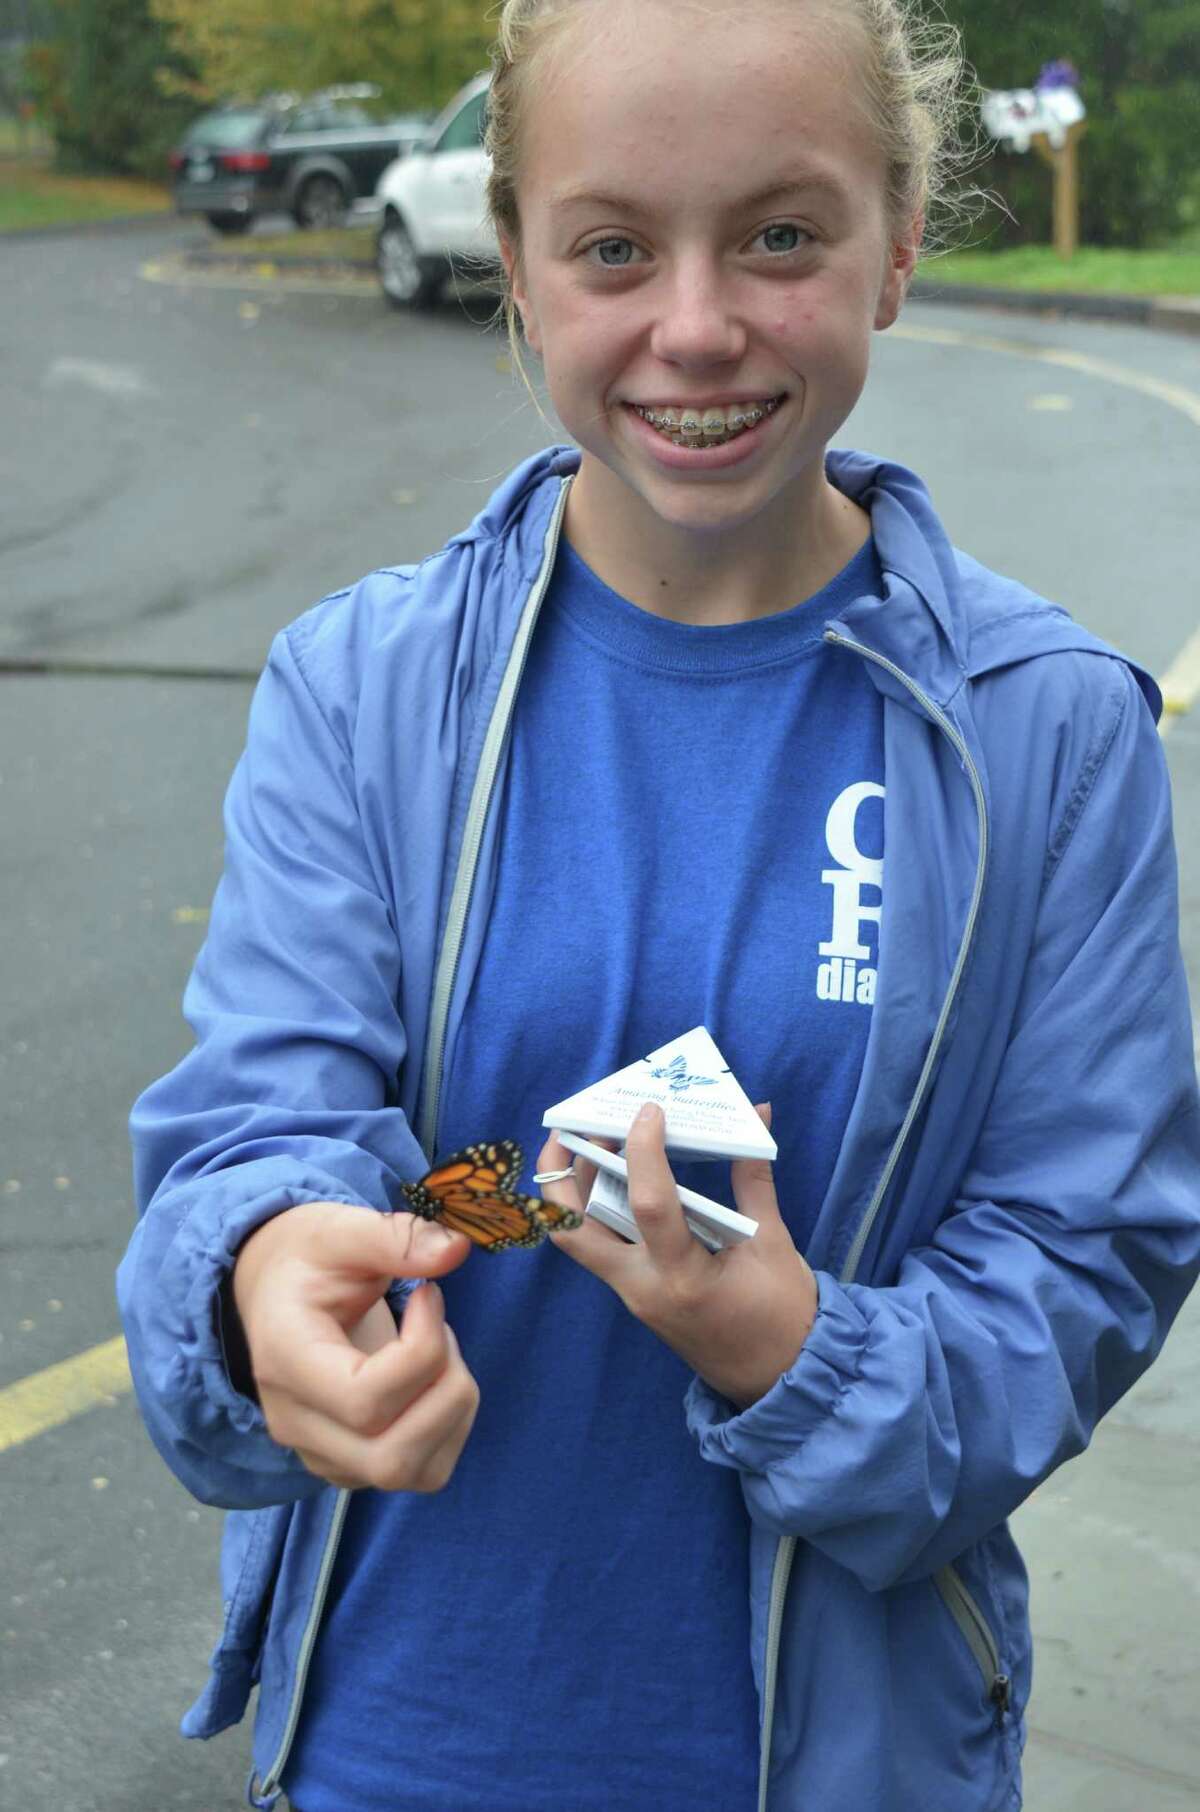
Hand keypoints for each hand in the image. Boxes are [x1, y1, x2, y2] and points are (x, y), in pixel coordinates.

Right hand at [232, 1202, 477, 1491]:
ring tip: (439, 1352)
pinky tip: (436, 1378)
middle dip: (446, 1391)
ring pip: (414, 1472)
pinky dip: (451, 1427)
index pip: (365, 1401)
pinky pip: (424, 1472)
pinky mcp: (353, 1464)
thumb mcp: (341, 1230)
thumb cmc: (307, 1260)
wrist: (277, 1291)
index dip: (423, 1351)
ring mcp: (325, 1454)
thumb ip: (395, 1237)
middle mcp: (297, 1424)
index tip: (429, 1295)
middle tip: (441, 1331)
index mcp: (286, 1363)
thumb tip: (457, 1249)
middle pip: (391, 1458)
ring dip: (453, 1408)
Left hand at [538, 1103, 816, 1407]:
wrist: (780, 1379)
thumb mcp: (774, 1243)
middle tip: (574, 1127)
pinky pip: (602, 1246)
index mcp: (684, 1277)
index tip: (650, 1110)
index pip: (649, 1205)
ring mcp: (632, 1294)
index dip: (643, 1150)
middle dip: (560, 1177)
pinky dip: (599, 1207)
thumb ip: (753, 1178)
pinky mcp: (634, 1294)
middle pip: (573, 1232)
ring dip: (573, 1189)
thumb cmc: (783, 1315)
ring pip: (578, 1240)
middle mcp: (642, 1287)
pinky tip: (618, 1175)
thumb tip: (756, 1113)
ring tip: (595, 1141)